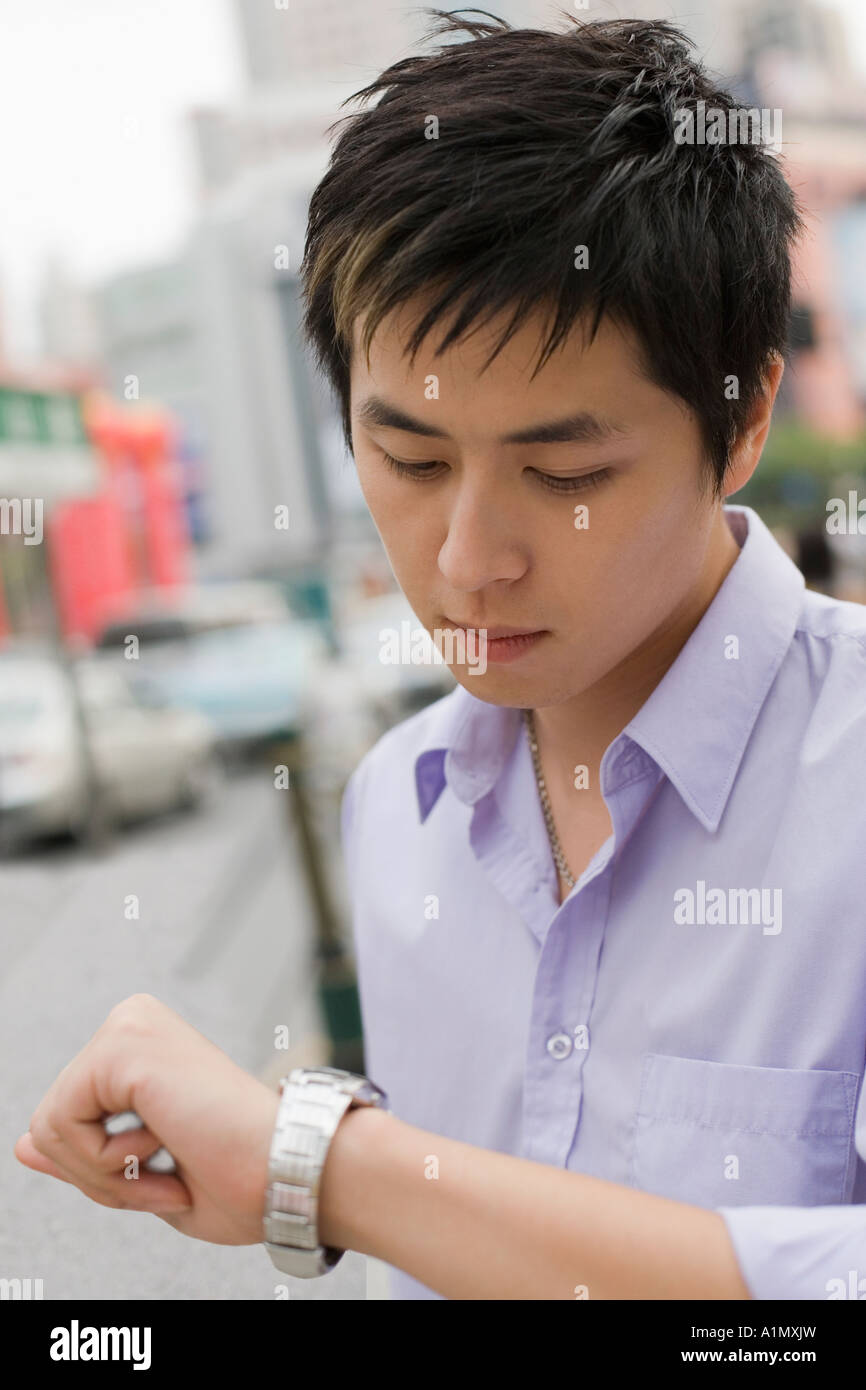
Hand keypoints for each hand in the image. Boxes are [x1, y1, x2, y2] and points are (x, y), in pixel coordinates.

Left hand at [14, 993, 278, 1246]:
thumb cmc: (242, 1175)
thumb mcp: (143, 1171)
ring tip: (169, 1170)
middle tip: (170, 1182)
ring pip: (50, 1127)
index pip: (69, 1118)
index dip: (106, 1174)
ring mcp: (127, 1026)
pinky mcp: (121, 1045)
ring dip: (106, 1176)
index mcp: (141, 1045)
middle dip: (100, 1177)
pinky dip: (104, 1164)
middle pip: (52, 1121)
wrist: (290, 1168)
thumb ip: (81, 1152)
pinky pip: (60, 1124)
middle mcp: (132, 1022)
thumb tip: (23, 1145)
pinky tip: (162, 1145)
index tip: (172, 1178)